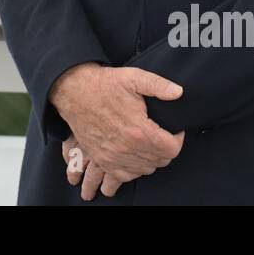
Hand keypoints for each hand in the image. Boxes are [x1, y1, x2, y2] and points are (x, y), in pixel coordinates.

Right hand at [51, 64, 185, 198]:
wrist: (74, 91)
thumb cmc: (104, 85)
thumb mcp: (134, 78)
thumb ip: (159, 85)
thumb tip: (179, 93)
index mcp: (138, 131)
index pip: (171, 149)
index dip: (178, 139)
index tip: (174, 130)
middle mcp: (127, 148)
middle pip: (160, 161)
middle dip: (165, 148)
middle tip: (162, 134)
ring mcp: (113, 157)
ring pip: (145, 170)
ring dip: (151, 159)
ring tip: (149, 143)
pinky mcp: (102, 159)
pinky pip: (125, 176)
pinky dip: (134, 169)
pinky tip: (135, 155)